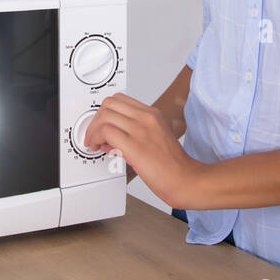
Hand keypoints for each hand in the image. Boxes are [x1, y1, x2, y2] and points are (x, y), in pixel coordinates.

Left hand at [84, 92, 202, 209]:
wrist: (185, 180)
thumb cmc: (172, 165)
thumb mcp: (156, 138)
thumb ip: (134, 133)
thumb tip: (112, 137)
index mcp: (153, 114)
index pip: (120, 100)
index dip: (105, 112)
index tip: (102, 125)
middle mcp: (146, 118)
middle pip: (110, 104)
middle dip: (96, 118)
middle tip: (95, 134)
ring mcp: (141, 130)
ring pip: (105, 115)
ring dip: (93, 129)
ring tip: (95, 142)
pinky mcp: (135, 145)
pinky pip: (106, 131)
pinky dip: (96, 138)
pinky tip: (99, 147)